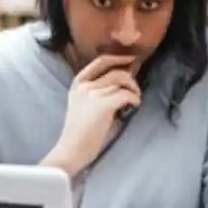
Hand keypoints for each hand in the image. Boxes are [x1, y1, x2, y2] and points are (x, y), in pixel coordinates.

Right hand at [44, 54, 140, 176]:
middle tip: (135, 87)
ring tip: (135, 99)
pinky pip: (126, 94)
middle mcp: (85, 85)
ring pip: (122, 80)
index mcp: (78, 83)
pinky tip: (135, 105)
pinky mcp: (103, 105)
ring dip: (134, 89)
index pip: (100, 61)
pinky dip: (134, 98)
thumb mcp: (84, 103)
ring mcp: (93, 93)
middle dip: (130, 78)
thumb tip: (123, 79)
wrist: (72, 149)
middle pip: (115, 71)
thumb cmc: (82, 131)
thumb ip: (99, 90)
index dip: (118, 58)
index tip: (131, 59)